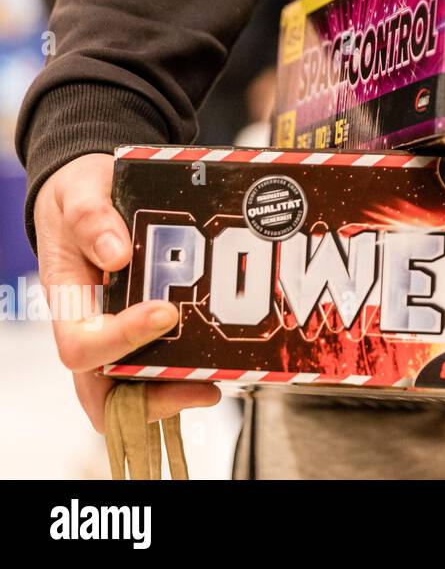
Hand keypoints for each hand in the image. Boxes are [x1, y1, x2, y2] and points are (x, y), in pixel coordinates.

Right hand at [34, 153, 219, 432]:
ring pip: (140, 388)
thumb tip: (116, 253)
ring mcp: (123, 334)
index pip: (82, 348)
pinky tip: (228, 354)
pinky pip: (166, 362)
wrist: (92, 192)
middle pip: (108, 393)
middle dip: (156, 399)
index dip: (121, 341)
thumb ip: (90, 217)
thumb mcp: (77, 193)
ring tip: (225, 373)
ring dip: (181, 388)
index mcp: (70, 302)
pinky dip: (195, 365)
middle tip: (205, 384)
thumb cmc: (78, 198)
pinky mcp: (152, 329)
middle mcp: (95, 328)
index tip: (164, 312)